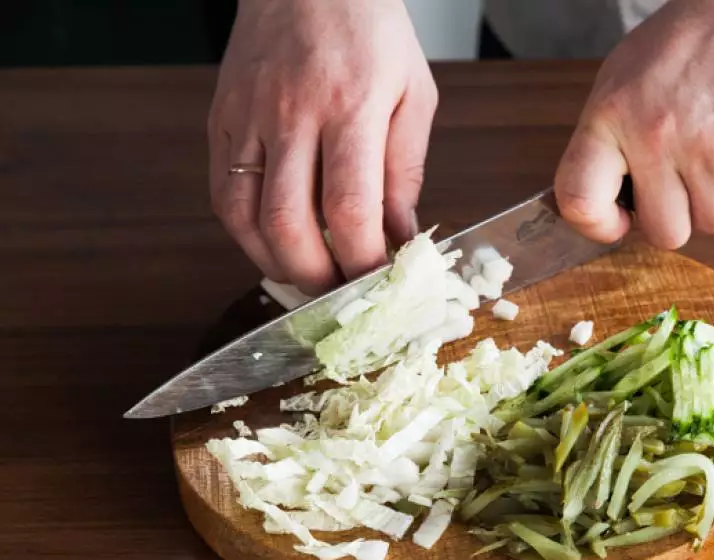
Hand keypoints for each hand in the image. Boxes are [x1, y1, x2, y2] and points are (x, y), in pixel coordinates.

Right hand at [208, 0, 436, 293]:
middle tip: (339, 294)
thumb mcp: (413, 94)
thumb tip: (401, 236)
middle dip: (315, 276)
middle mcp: (292, 113)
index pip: (350, 207)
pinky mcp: (221, 118)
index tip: (377, 284)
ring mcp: (248, 116)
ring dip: (274, 263)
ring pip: (244, 215)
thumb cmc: (371, 32)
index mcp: (351, 106)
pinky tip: (273, 246)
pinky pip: (222, 192)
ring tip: (307, 278)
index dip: (361, 261)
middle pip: (288, 221)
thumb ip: (405, 169)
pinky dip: (245, 233)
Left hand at [554, 0, 713, 248]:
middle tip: (688, 173)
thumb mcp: (624, 79)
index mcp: (610, 115)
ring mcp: (708, 146)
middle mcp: (655, 134)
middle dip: (679, 213)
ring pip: (713, 223)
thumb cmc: (690, 44)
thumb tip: (606, 206)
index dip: (599, 227)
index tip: (619, 221)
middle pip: (665, 232)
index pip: (580, 201)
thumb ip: (608, 142)